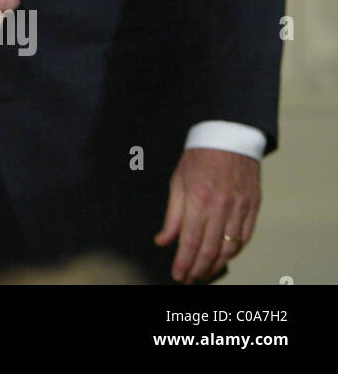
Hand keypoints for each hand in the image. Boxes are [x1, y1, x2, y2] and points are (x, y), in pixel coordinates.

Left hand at [155, 148, 259, 282]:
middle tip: (189, 279)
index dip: (184, 261)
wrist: (229, 137)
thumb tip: (162, 241)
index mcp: (198, 198)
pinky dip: (234, 252)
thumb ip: (172, 215)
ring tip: (204, 273)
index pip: (190, 240)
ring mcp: (240, 207)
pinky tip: (224, 258)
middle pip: (210, 248)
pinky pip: (245, 237)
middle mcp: (221, 205)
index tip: (178, 274)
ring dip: (216, 265)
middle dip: (198, 268)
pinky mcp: (254, 206)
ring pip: (230, 247)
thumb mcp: (177, 181)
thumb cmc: (198, 157)